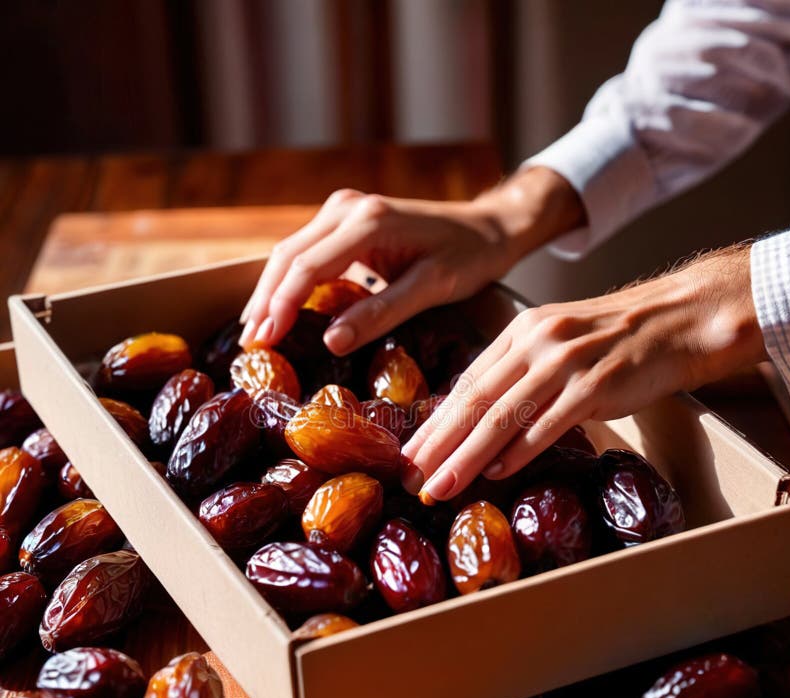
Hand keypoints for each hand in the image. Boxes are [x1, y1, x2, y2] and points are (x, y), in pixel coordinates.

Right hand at [239, 167, 583, 353]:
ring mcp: (345, 210)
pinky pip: (308, 251)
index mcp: (367, 222)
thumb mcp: (431, 287)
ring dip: (272, 291)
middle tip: (250, 346)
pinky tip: (281, 308)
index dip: (280, 307)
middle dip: (265, 302)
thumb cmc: (468, 257)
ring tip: (256, 331)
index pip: (306, 268)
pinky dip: (290, 281)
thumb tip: (331, 341)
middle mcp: (348, 209)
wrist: (487, 227)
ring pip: (291, 253)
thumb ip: (381, 312)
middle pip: (288, 257)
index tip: (264, 343)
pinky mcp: (347, 220)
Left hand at [402, 244, 765, 500]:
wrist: (678, 319)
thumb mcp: (557, 344)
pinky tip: (497, 472)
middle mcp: (536, 343)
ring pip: (505, 415)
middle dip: (437, 443)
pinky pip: (550, 422)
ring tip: (439, 485)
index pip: (467, 382)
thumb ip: (518, 374)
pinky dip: (521, 450)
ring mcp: (566, 362)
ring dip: (468, 456)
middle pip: (475, 400)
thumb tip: (480, 422)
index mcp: (521, 332)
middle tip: (408, 476)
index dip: (435, 421)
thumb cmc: (615, 339)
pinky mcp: (598, 384)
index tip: (409, 453)